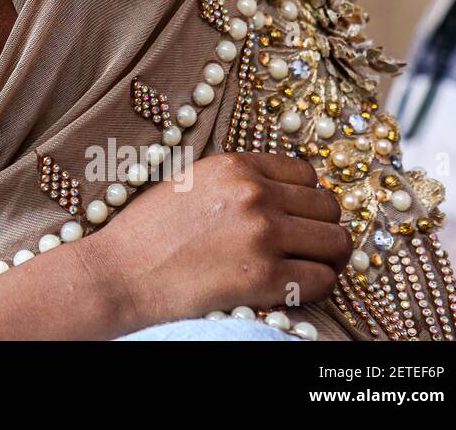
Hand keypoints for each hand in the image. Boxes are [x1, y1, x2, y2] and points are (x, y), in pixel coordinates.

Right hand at [88, 152, 350, 330]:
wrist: (120, 273)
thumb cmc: (147, 233)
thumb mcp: (190, 184)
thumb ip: (235, 182)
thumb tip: (281, 194)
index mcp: (234, 167)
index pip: (306, 174)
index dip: (307, 198)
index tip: (299, 216)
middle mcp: (254, 195)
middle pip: (328, 207)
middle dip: (322, 228)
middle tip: (309, 247)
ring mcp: (262, 235)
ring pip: (335, 243)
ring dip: (326, 258)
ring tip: (306, 268)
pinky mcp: (264, 277)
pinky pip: (322, 280)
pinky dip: (316, 286)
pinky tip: (293, 288)